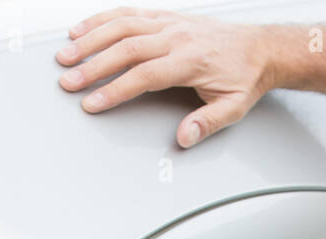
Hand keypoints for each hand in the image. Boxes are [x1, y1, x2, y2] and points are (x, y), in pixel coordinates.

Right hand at [55, 7, 276, 147]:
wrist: (260, 47)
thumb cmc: (244, 78)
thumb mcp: (233, 108)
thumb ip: (207, 123)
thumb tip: (185, 137)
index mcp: (190, 61)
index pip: (145, 76)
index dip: (115, 90)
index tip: (92, 103)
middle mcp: (177, 37)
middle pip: (126, 49)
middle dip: (92, 66)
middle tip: (67, 81)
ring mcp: (169, 23)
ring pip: (122, 26)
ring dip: (90, 40)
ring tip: (65, 55)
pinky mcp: (165, 16)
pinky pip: (128, 13)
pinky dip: (102, 19)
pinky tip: (81, 29)